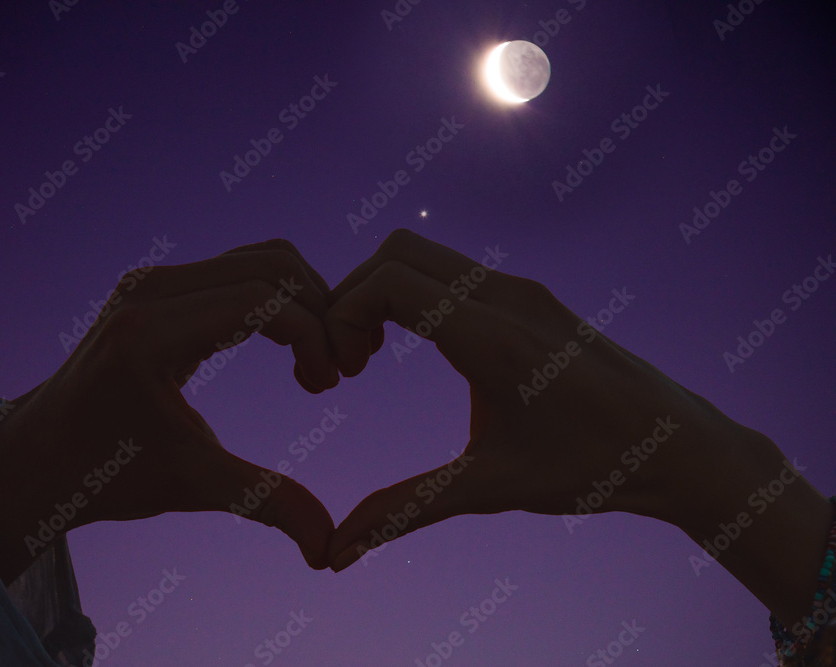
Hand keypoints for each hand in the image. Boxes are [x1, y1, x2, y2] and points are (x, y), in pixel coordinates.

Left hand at [0, 240, 340, 583]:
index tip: (329, 385)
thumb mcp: (193, 484)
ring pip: (259, 259)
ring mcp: (151, 280)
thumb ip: (267, 502)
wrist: (41, 457)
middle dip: (319, 312)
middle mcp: (149, 290)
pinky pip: (237, 270)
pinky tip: (290, 349)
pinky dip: (277, 299)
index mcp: (150, 334)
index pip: (262, 300)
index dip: (314, 336)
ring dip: (302, 303)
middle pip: (270, 265)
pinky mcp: (157, 283)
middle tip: (336, 371)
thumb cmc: (109, 475)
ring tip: (316, 364)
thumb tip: (330, 550)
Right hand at [323, 229, 829, 627]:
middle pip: (397, 251)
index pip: (389, 280)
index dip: (342, 314)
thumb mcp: (491, 489)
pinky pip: (451, 269)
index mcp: (494, 337)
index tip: (342, 373)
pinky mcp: (530, 296)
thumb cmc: (592, 467)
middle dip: (352, 297)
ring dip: (382, 293)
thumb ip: (406, 510)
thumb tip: (337, 553)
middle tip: (350, 363)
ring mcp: (521, 289)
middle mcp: (507, 295)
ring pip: (423, 255)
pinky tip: (418, 349)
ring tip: (373, 358)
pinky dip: (414, 294)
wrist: (678, 444)